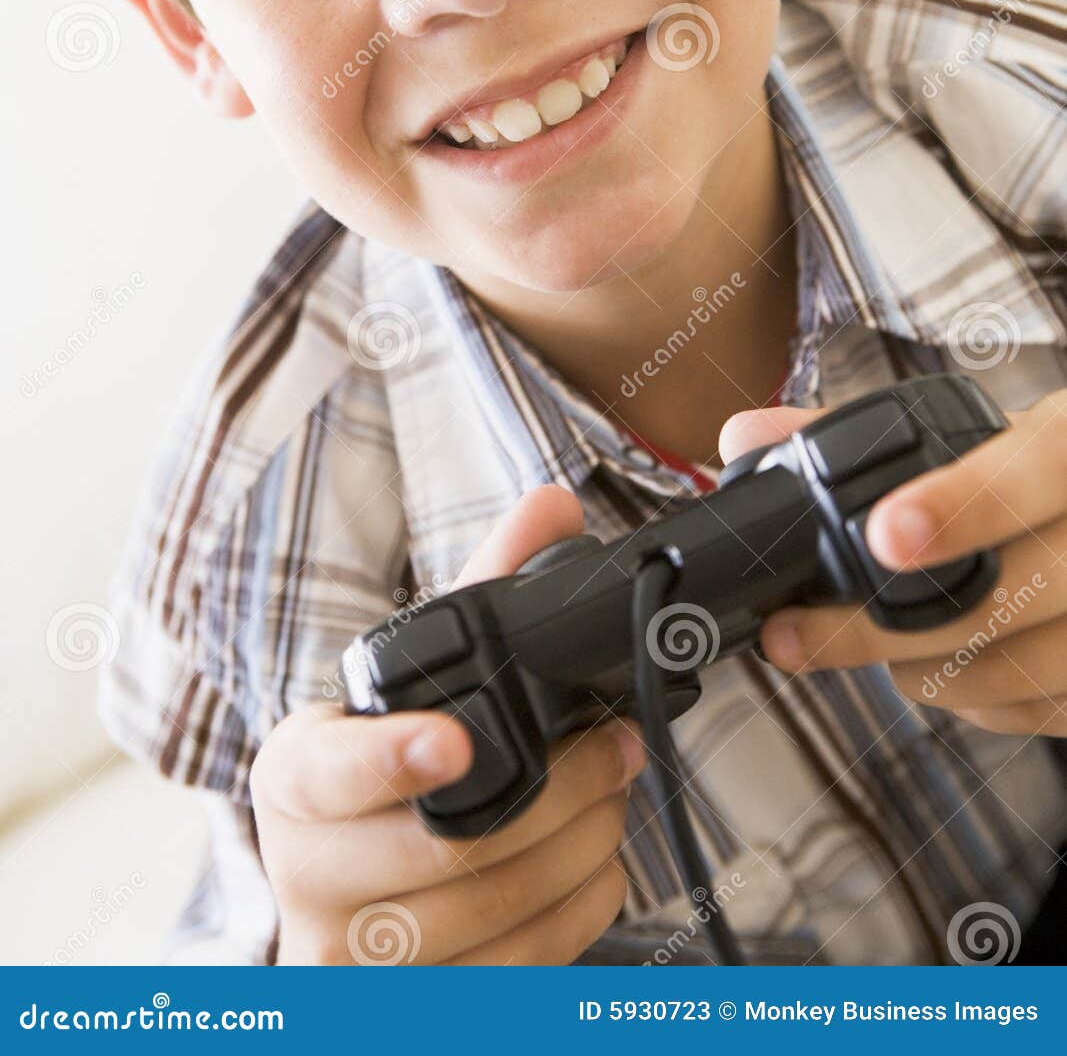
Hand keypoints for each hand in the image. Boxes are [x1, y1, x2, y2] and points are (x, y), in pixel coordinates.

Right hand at [250, 483, 645, 964]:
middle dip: (558, 793)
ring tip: (618, 791)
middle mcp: (306, 874)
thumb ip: (482, 584)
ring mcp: (355, 956)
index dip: (391, 760)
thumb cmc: (386, 767)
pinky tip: (597, 859)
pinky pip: (515, 970)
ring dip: (582, 846)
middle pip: (446, 850)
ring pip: (492, 914)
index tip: (455, 741)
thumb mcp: (414, 678)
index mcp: (295, 777)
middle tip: (616, 747)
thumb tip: (554, 506)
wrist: (347, 889)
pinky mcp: (412, 1002)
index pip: (328, 775)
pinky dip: (577, 909)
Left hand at [718, 391, 1066, 736]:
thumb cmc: (1042, 474)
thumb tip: (745, 438)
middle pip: (1005, 596)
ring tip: (861, 647)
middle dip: (881, 629)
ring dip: (916, 671)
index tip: (883, 534)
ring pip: (1018, 671)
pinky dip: (972, 702)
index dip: (957, 509)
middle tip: (792, 635)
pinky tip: (936, 671)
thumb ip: (856, 429)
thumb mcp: (978, 432)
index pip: (1029, 473)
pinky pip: (1038, 713)